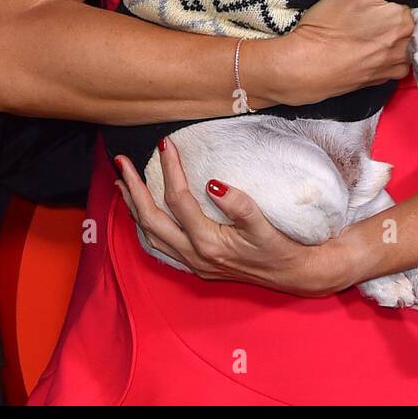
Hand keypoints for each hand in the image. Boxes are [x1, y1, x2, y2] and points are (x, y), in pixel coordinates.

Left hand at [112, 138, 355, 296]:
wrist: (296, 274)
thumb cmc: (282, 246)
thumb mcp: (265, 225)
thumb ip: (240, 205)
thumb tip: (213, 184)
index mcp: (209, 243)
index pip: (179, 200)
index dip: (170, 170)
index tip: (167, 143)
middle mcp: (194, 256)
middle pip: (151, 220)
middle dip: (133, 189)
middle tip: (121, 162)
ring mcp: (193, 263)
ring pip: (150, 235)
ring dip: (133, 207)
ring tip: (121, 183)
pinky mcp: (197, 265)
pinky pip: (160, 244)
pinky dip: (146, 224)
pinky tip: (143, 211)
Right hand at [253, 0, 417, 107]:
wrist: (304, 69)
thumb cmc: (328, 27)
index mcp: (406, 22)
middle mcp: (407, 46)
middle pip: (417, 21)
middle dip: (407, 10)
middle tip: (384, 1)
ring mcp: (394, 66)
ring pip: (408, 42)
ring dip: (401, 33)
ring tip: (379, 23)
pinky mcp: (380, 78)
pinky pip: (396, 61)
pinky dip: (391, 52)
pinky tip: (375, 44)